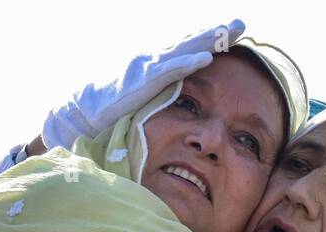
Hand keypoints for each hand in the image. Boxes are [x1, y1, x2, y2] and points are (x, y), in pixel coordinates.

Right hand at [41, 20, 246, 148]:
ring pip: (183, 50)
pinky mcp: (142, 81)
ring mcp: (147, 68)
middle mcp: (153, 60)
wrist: (84, 114)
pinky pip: (170, 71)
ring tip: (230, 33)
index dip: (211, 40)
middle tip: (241, 24)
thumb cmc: (115, 110)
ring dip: (208, 41)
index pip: (188, 48)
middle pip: (190, 43)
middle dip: (217, 33)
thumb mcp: (146, 99)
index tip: (234, 33)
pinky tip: (206, 57)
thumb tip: (184, 101)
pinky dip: (188, 62)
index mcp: (157, 65)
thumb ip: (163, 94)